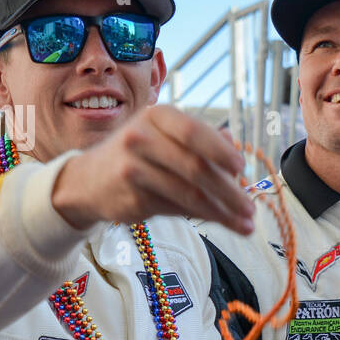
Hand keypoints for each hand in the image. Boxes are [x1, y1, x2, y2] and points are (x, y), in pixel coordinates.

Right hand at [51, 105, 254, 232]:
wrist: (88, 180)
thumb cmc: (137, 154)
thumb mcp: (164, 135)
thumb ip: (199, 139)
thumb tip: (235, 146)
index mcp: (157, 116)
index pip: (194, 131)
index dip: (221, 150)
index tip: (241, 168)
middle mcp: (142, 137)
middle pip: (195, 167)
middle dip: (230, 191)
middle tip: (251, 208)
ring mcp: (134, 168)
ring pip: (189, 194)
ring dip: (222, 212)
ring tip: (245, 223)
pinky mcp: (133, 197)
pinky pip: (177, 209)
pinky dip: (203, 217)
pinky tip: (222, 222)